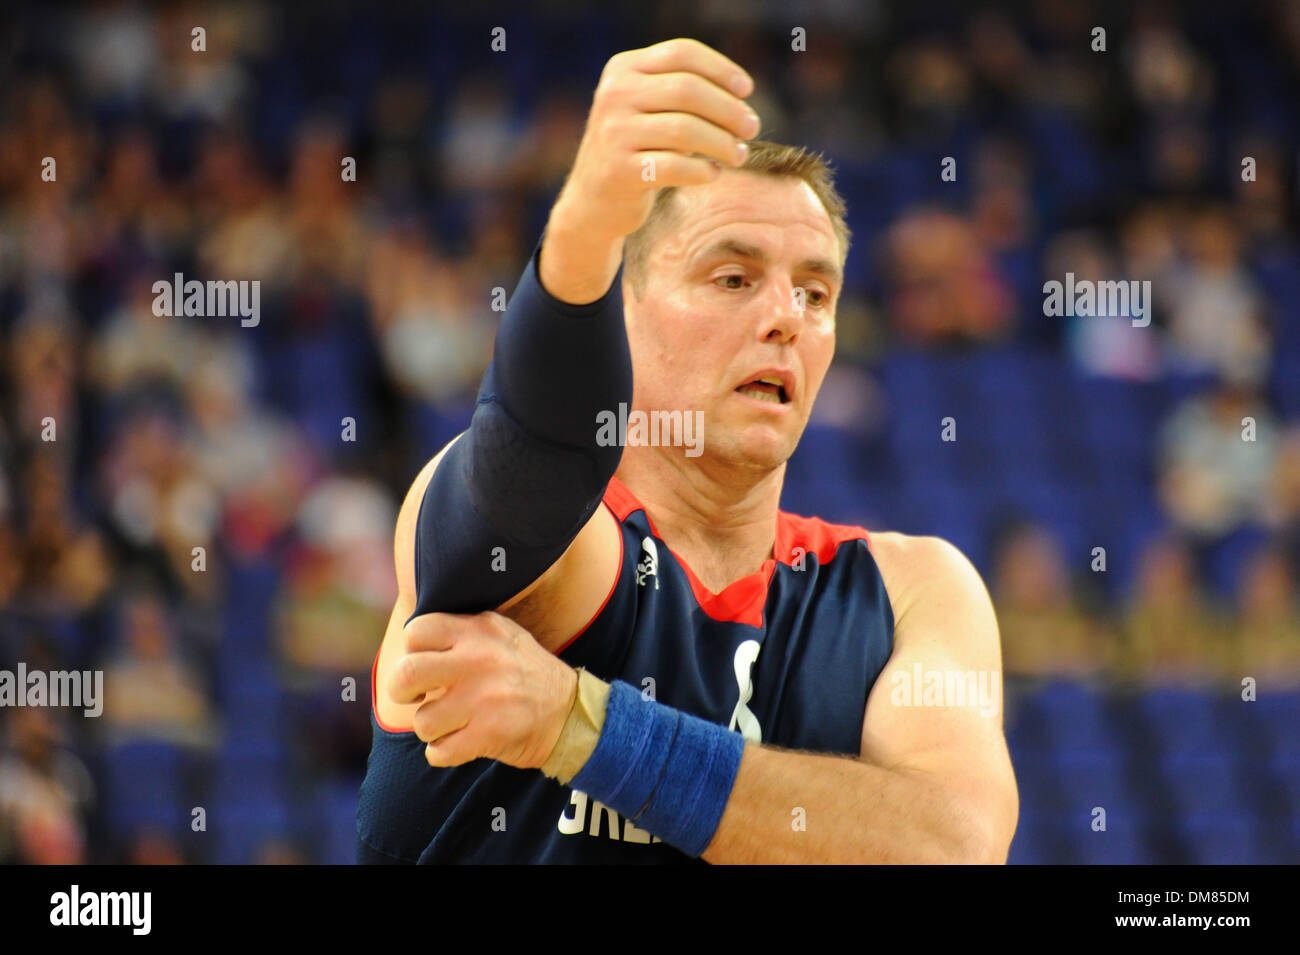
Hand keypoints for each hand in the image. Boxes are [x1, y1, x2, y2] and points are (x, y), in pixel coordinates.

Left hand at [386, 611, 578, 769]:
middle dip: (402, 692)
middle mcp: (478, 661)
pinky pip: (437, 752)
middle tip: (415, 697)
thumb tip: (412, 638)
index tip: (423, 663)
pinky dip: (444, 753)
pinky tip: (462, 742)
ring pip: (421, 722)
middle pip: (406, 674)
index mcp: (478, 630)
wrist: (570, 712)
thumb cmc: (524, 672)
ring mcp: (483, 699)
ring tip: (453, 722)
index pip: (417, 630)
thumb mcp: (500, 634)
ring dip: (432, 728)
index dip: (412, 651)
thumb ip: (461, 631)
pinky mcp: (488, 734)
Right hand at [541, 37, 759, 302]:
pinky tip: (713, 174)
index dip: (721, 69)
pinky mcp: (619, 171)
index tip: (747, 90)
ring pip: (685, 130)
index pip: (682, 54)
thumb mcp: (649, 109)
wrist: (593, 202)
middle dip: (728, 110)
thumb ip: (682, 92)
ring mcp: (614, 133)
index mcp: (623, 69)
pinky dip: (702, 171)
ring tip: (739, 155)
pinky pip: (676, 167)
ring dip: (722, 143)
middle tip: (751, 128)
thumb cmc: (637, 150)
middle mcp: (615, 95)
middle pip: (688, 90)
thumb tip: (740, 95)